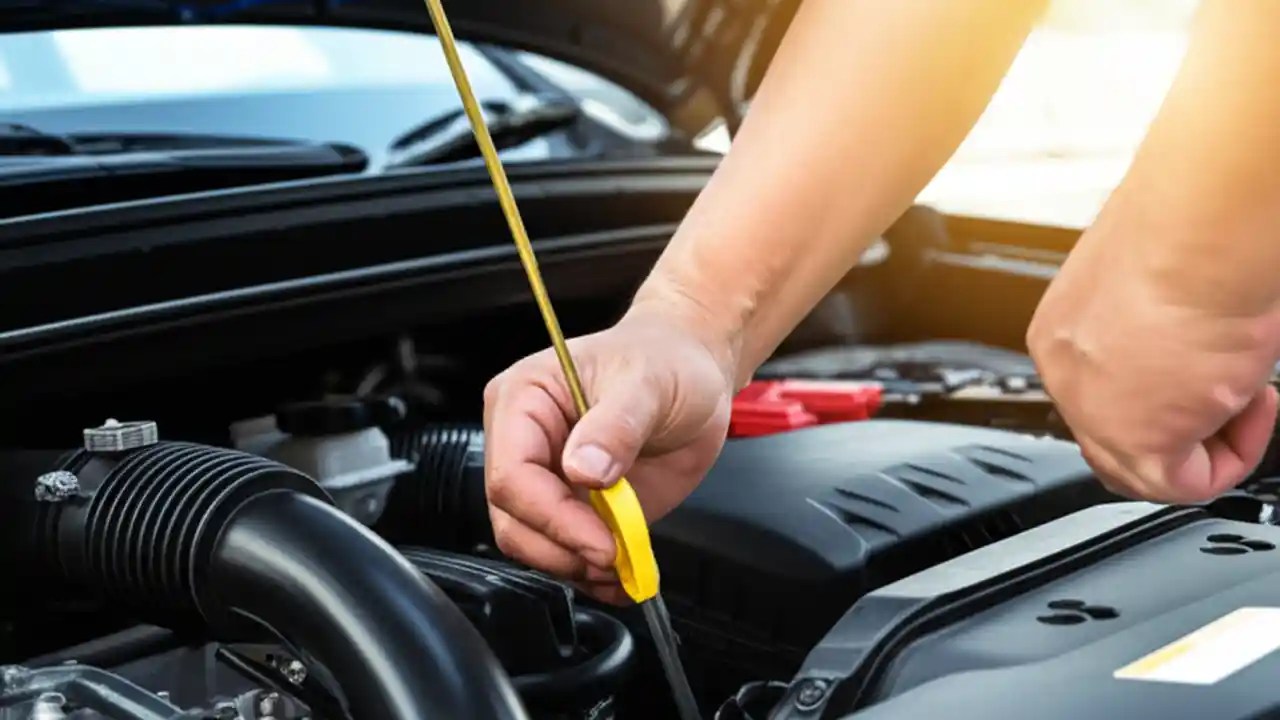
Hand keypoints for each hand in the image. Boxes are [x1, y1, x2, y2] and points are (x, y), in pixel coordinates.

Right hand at [482, 302, 736, 603]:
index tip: (601, 540)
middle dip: (561, 549)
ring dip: (576, 567)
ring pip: (534, 544)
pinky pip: (567, 551)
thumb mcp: (649, 384)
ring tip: (624, 566)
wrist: (693, 371)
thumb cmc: (665, 360)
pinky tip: (626, 575)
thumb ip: (616, 425)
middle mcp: (524, 443)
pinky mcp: (574, 507)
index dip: (552, 516)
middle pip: (514, 519)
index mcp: (523, 400)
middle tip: (614, 558)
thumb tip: (583, 470)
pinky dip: (594, 574)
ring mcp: (548, 479)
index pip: (511, 474)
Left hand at [1028, 226, 1279, 503]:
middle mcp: (1066, 371)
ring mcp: (1090, 409)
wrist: (1200, 231)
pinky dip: (1231, 458)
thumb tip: (1189, 346)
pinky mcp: (1133, 439)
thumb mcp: (1164, 287)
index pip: (1099, 394)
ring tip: (1249, 392)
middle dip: (1183, 434)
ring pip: (1144, 470)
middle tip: (1233, 404)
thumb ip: (1159, 328)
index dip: (1165, 398)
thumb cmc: (1193, 233)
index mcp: (1065, 331)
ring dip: (1209, 445)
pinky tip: (1255, 404)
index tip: (1209, 378)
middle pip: (1113, 442)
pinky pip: (1184, 483)